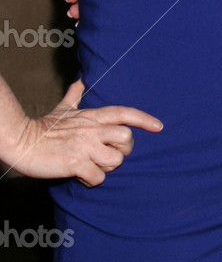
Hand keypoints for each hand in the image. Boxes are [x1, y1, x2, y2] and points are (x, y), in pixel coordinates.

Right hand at [8, 79, 162, 186]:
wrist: (22, 141)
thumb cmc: (44, 127)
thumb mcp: (63, 108)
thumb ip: (74, 95)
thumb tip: (81, 80)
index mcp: (92, 116)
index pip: (125, 113)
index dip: (144, 119)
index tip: (159, 127)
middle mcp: (92, 129)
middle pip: (127, 139)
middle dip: (123, 151)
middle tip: (109, 155)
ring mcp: (85, 146)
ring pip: (115, 160)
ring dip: (107, 168)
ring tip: (92, 166)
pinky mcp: (75, 163)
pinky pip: (97, 177)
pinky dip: (92, 180)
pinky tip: (82, 176)